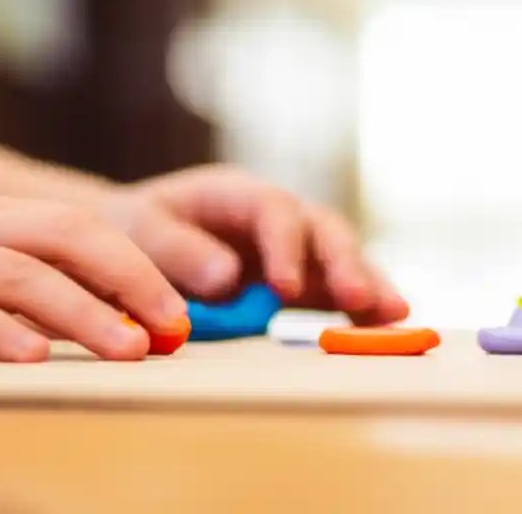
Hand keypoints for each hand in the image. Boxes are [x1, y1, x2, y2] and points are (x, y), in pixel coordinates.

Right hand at [0, 187, 185, 360]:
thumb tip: (62, 314)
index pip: (75, 226)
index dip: (134, 264)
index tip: (175, 308)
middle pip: (67, 236)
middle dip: (132, 280)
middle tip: (176, 327)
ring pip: (19, 273)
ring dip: (83, 312)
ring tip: (130, 350)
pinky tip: (33, 359)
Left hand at [100, 166, 408, 324]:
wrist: (127, 243)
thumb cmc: (126, 231)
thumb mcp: (137, 230)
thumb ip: (175, 249)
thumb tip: (227, 279)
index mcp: (236, 193)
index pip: (273, 209)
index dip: (285, 246)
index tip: (285, 288)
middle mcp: (275, 215)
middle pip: (322, 228)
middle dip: (343, 262)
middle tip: (358, 298)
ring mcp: (293, 247)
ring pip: (341, 257)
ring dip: (367, 283)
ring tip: (394, 314)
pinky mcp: (301, 279)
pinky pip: (337, 289)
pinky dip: (361, 306)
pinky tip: (385, 327)